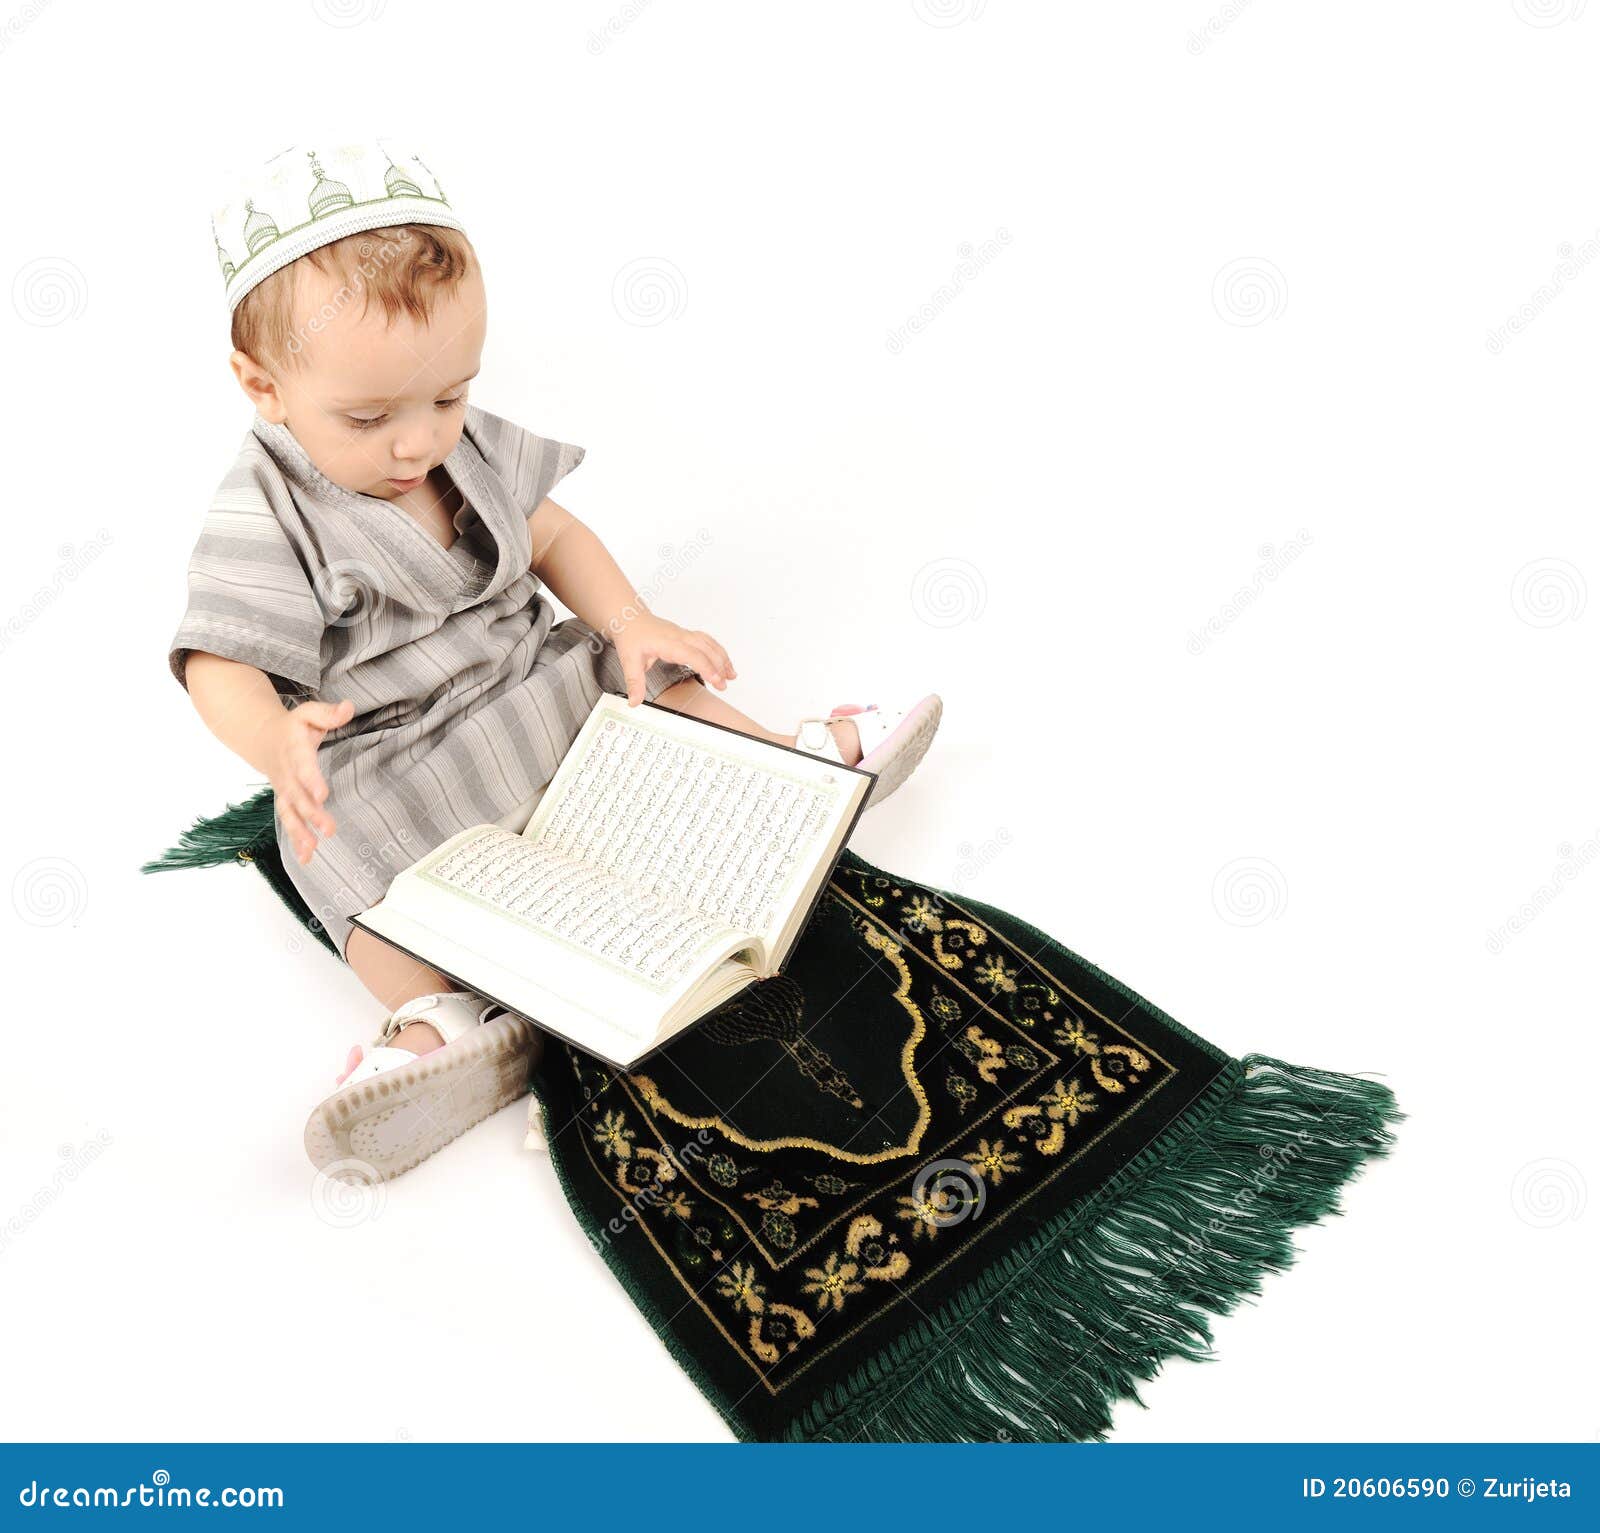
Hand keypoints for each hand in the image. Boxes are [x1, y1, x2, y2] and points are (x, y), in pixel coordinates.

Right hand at [264, 697, 354, 863]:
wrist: (262, 738)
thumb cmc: (294, 726)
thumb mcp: (308, 713)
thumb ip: (328, 713)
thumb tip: (349, 707)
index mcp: (293, 749)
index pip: (303, 765)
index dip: (311, 779)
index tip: (322, 793)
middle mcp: (286, 773)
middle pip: (297, 795)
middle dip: (311, 813)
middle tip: (328, 828)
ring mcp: (283, 789)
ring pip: (290, 813)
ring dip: (300, 832)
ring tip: (313, 850)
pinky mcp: (285, 801)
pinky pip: (289, 821)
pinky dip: (296, 840)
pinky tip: (307, 859)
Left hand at [613, 614, 735, 706]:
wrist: (629, 617)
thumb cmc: (631, 635)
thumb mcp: (628, 660)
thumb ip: (634, 682)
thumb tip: (635, 701)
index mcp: (668, 642)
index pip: (692, 654)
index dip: (706, 667)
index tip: (716, 680)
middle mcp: (680, 636)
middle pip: (706, 649)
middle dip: (719, 666)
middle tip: (724, 685)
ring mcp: (684, 634)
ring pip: (709, 643)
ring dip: (722, 658)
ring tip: (731, 675)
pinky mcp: (686, 635)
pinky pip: (707, 641)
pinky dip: (718, 651)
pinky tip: (723, 661)